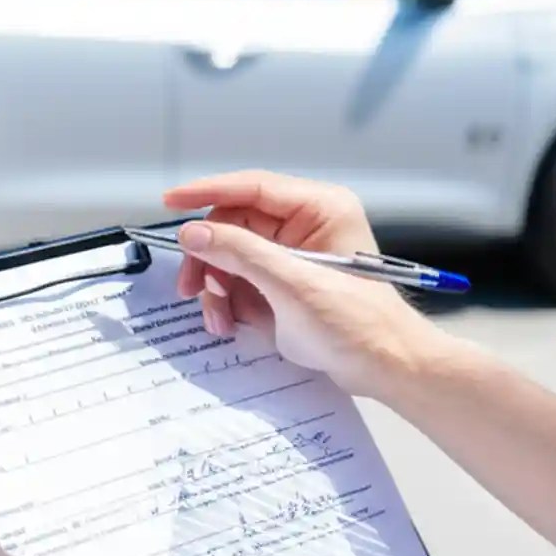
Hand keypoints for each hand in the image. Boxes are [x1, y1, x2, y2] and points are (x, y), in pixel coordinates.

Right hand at [163, 171, 449, 401]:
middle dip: (209, 258)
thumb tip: (193, 232)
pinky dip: (227, 301)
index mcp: (319, 208)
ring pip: (231, 256)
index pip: (251, 187)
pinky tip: (230, 323)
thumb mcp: (292, 284)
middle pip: (234, 225)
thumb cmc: (357, 323)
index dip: (207, 193)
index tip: (170, 202)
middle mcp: (304, 224)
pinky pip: (240, 280)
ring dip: (216, 286)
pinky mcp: (284, 282)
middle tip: (190, 286)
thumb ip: (240, 253)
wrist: (385, 367)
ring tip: (219, 317)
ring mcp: (293, 255)